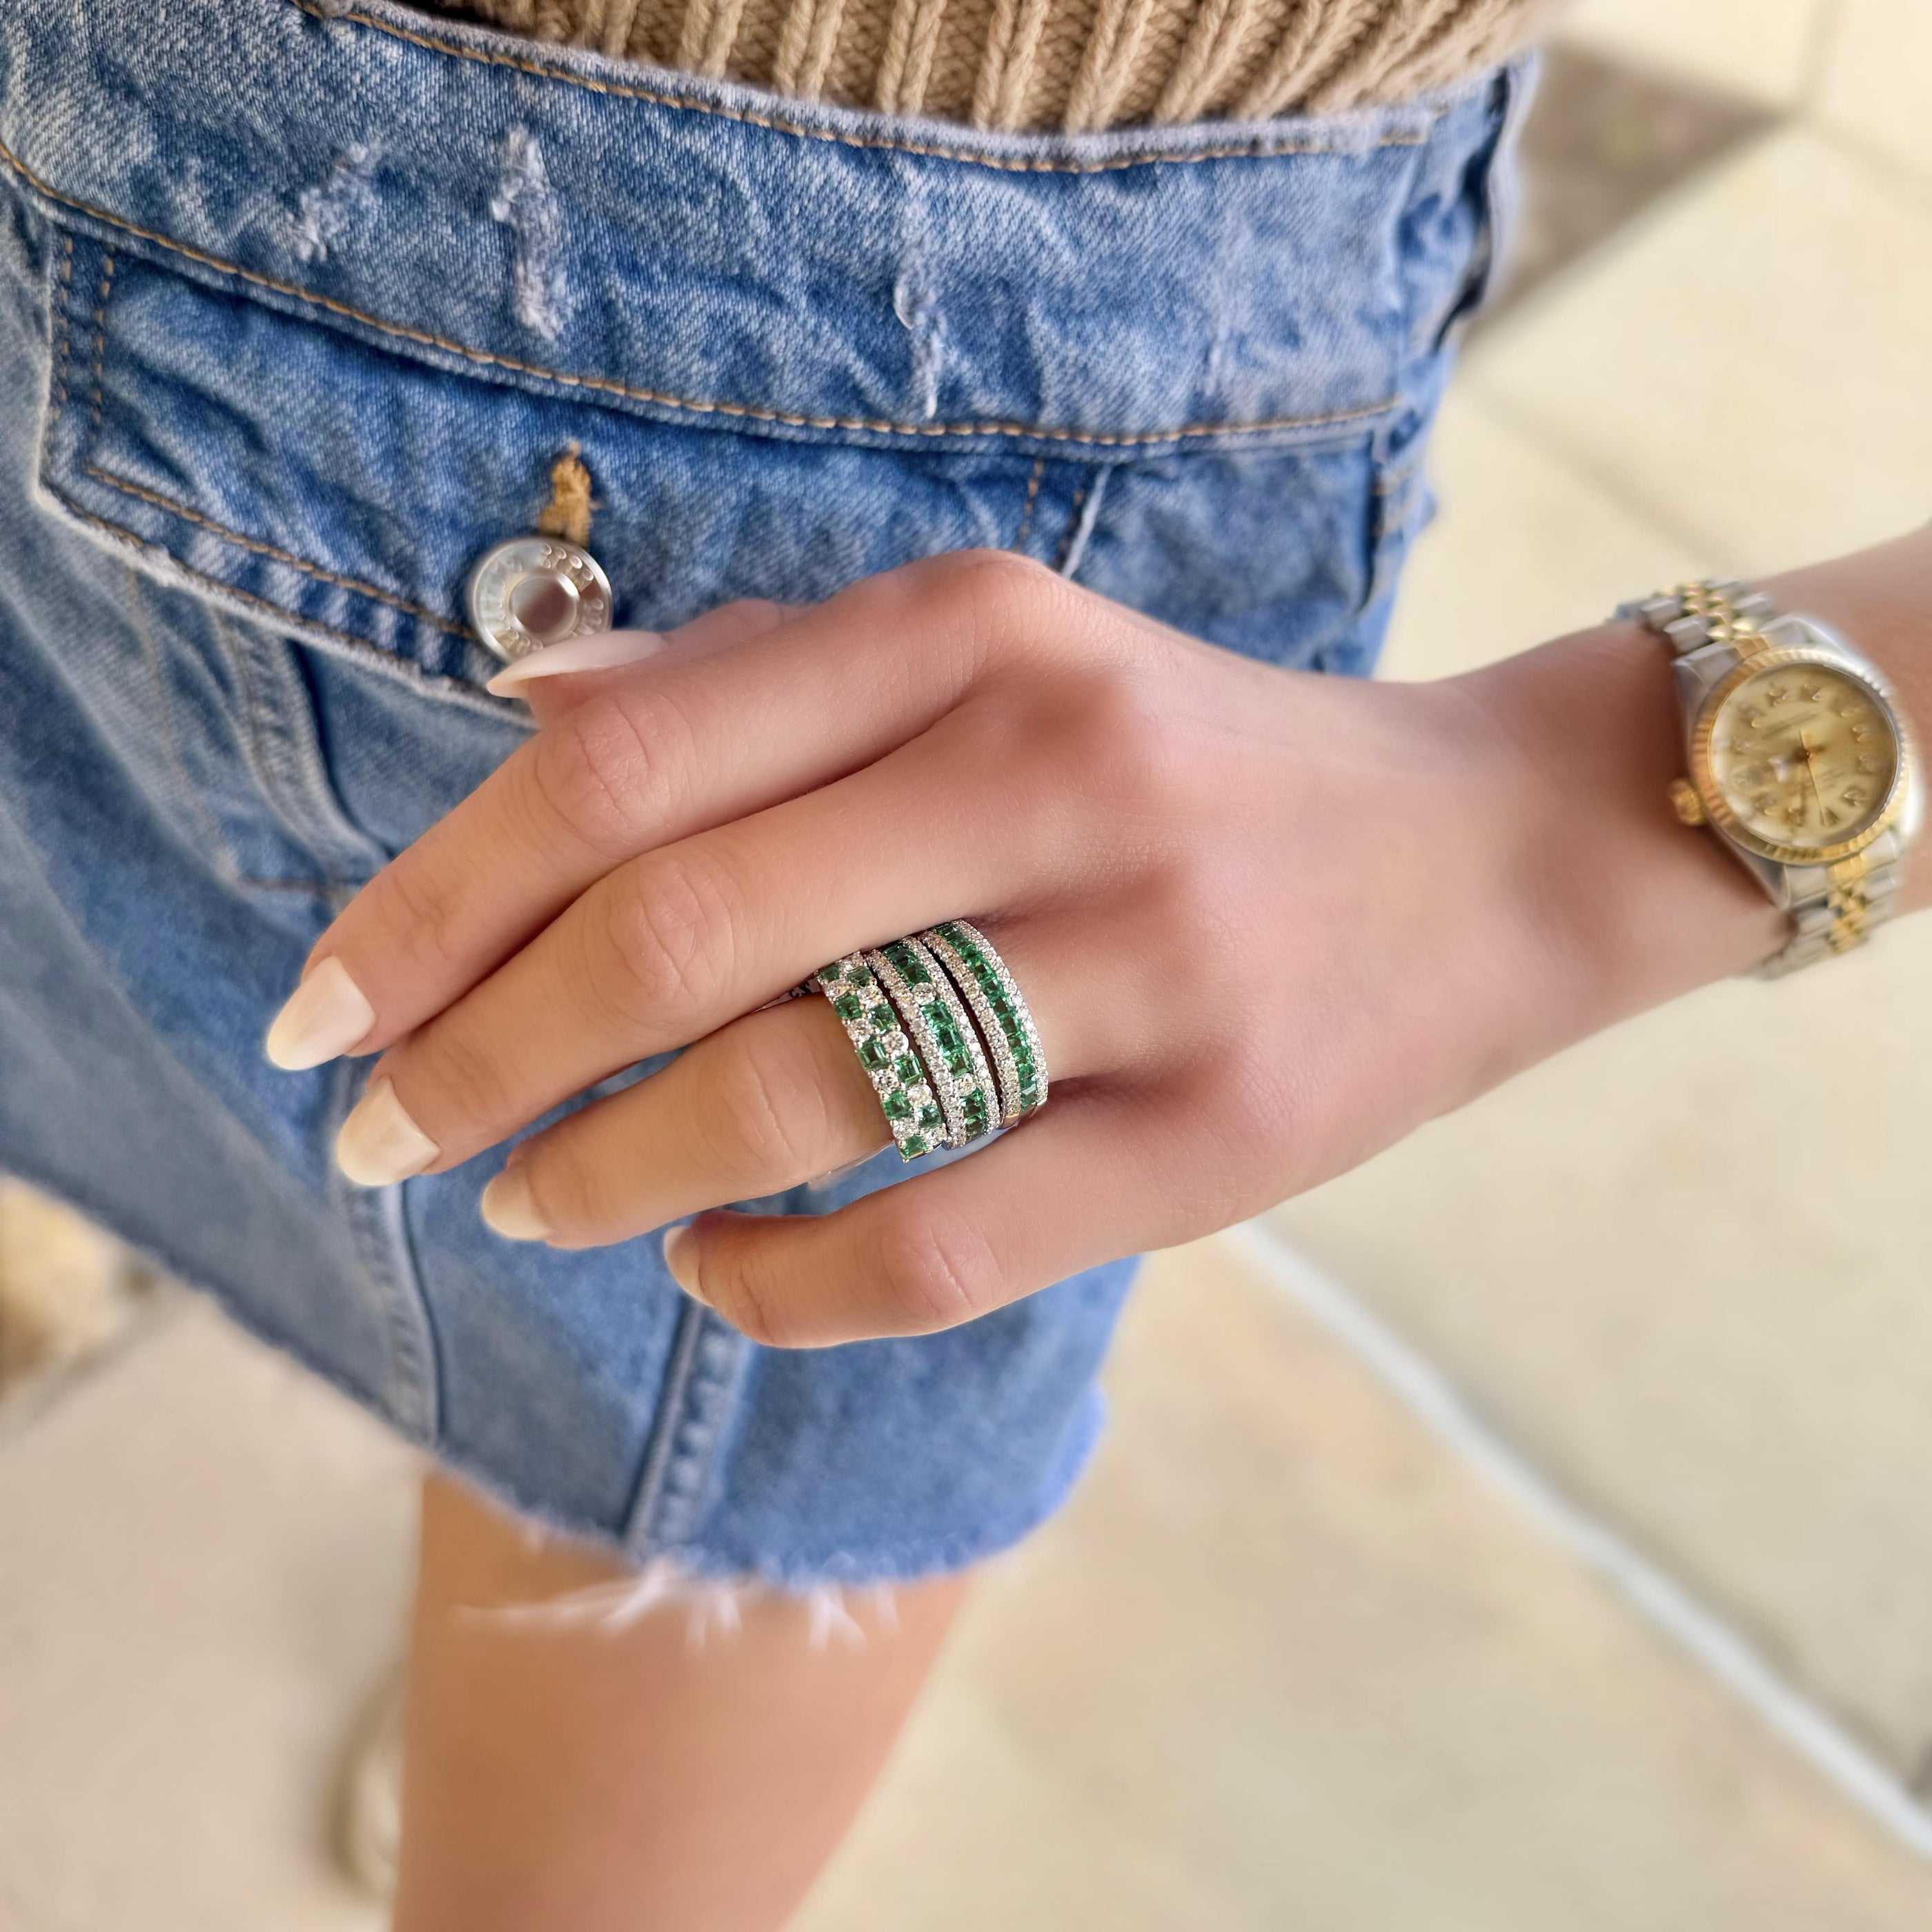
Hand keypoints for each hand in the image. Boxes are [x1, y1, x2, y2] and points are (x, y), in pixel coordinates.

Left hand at [262, 549, 1780, 1346]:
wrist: (1492, 855)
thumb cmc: (1190, 763)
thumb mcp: (999, 658)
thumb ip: (765, 675)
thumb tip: (525, 712)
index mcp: (972, 632)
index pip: (619, 766)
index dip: (428, 901)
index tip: (318, 1009)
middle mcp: (1053, 772)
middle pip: (673, 935)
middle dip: (473, 1059)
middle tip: (377, 1136)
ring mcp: (1149, 963)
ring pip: (792, 1100)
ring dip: (603, 1175)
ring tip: (527, 1205)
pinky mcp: (1218, 1141)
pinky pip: (938, 1247)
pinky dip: (779, 1281)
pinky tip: (716, 1269)